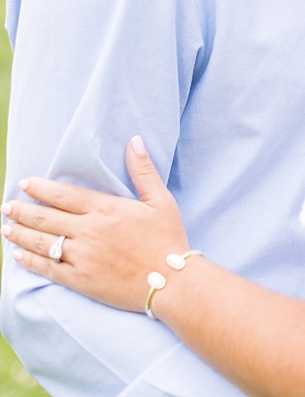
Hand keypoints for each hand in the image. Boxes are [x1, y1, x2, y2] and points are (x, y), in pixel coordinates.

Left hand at [2, 136, 187, 312]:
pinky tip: (19, 256)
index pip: (64, 195)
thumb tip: (134, 141)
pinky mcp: (79, 279)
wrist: (170, 280)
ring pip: (41, 242)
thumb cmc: (168, 238)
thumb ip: (143, 171)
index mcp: (106, 209)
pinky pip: (47, 268)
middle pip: (46, 218)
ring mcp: (81, 256)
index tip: (25, 184)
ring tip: (6, 227)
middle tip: (6, 206)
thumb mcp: (161, 200)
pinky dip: (29, 261)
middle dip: (22, 210)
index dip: (41, 188)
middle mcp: (88, 231)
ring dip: (20, 233)